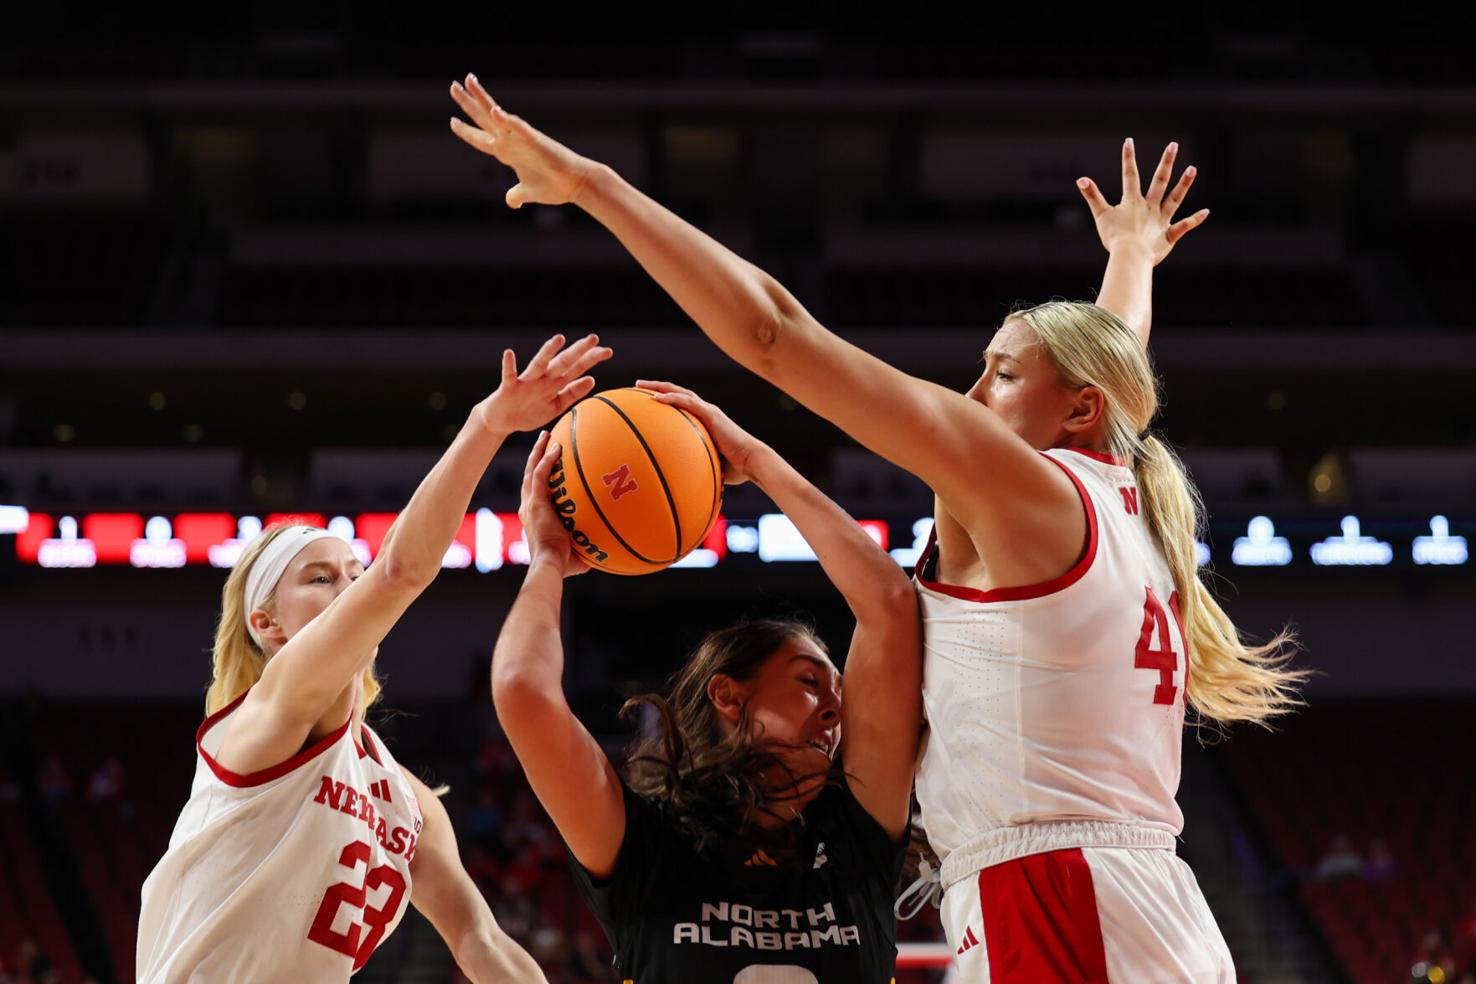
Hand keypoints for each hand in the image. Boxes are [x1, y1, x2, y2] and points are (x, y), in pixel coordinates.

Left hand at [449, 73, 597, 208]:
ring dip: (482, 98)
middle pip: (483, 119)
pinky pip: (519, 129)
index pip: (481, 139)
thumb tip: (511, 202)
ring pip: (497, 115)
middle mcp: (511, 142)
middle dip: (467, 102)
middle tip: (453, 86)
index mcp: (507, 153)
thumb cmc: (554, 186)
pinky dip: (508, 120)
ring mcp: (521, 140)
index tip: (452, 121)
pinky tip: (495, 111)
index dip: (466, 131)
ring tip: (469, 80)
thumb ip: (516, 195)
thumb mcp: (528, 192)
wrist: (575, 184)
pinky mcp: (535, 141)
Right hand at [478, 333, 611, 433]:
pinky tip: (509, 353)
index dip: (591, 360)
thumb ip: (572, 393)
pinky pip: (509, 375)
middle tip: (594, 338)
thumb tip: (592, 379)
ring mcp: (526, 382)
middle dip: (578, 351)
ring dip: (548, 352)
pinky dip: (509, 365)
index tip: (608, 351)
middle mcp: (543, 379)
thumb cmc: (528, 412)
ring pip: (539, 365)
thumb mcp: (555, 406)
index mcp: (555, 384)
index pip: (577, 369)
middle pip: (563, 363)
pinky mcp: (509, 388)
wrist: (501, 421)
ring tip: (559, 339)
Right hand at [519, 431, 588, 577]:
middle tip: (544, 441)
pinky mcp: (535, 503)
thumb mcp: (576, 551)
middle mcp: (528, 507)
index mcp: (533, 516)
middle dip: (536, 456)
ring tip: (546, 436)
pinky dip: (546, 460)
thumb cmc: (562, 565)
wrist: (550, 565)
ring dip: (538, 451)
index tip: (548, 465)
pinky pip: (540, 475)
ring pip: (531, 470)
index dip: (539, 476)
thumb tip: (607, 546)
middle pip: (529, 474)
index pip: (534, 491)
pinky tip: (556, 448)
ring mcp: (530, 503)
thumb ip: (588, 544)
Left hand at [636, 380, 768, 485]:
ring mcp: (708, 411)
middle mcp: (706, 412)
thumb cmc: (735, 469)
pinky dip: (671, 398)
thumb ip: (696, 466)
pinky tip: (656, 398)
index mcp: (705, 421)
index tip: (647, 400)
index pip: (682, 405)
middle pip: (677, 393)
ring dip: (658, 387)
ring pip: (680, 392)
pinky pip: (687, 403)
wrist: (751, 462)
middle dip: (656, 387)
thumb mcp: (710, 465)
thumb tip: (681, 482)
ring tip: (639, 386)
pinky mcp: (711, 414)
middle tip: (637, 386)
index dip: (666, 400)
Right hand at [1077, 139, 1208, 265]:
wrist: (1130, 256)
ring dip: (1184, 184)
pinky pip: (1184, 226)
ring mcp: (1161, 220)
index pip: (1130, 176)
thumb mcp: (1101, 215)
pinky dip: (1195, 220)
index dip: (1128, 158)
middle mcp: (1150, 207)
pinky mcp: (1168, 235)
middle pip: (1159, 180)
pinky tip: (1206, 212)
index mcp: (1132, 202)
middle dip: (1166, 162)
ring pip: (1175, 199)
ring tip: (1193, 169)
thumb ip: (1092, 196)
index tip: (1129, 141)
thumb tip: (1081, 179)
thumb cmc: (1114, 237)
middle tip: (1173, 145)